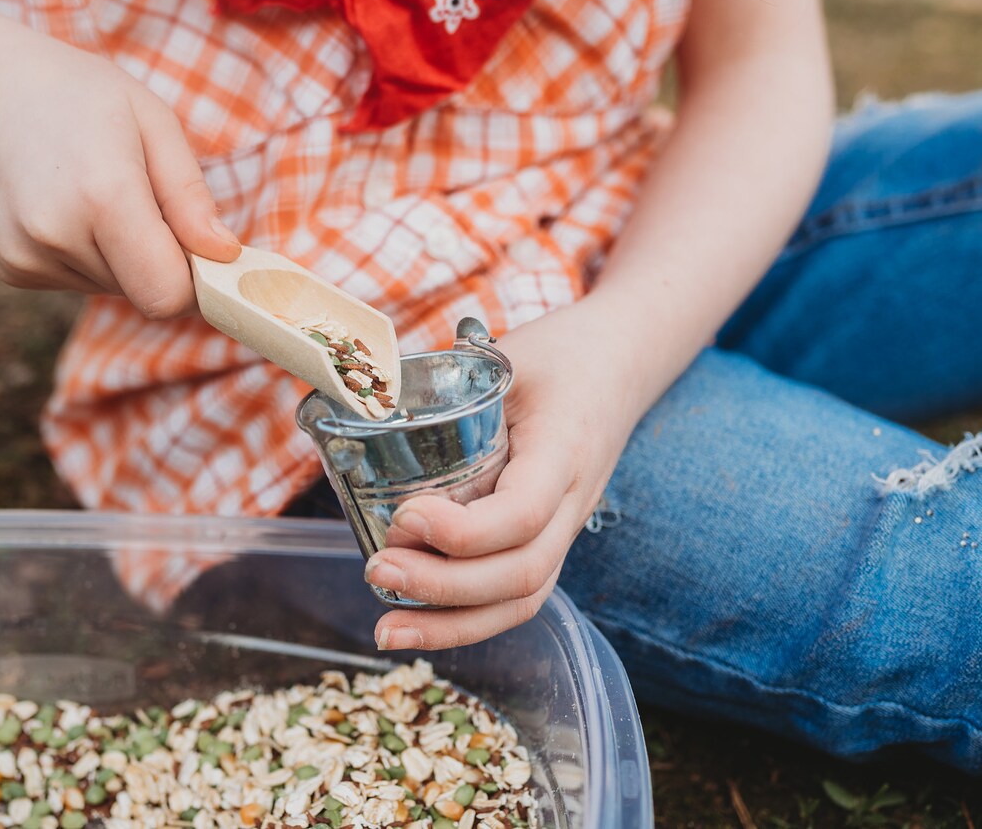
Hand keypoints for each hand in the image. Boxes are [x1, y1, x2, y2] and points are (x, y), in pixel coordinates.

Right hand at [0, 32, 239, 316]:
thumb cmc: (78, 94)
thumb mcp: (151, 122)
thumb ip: (190, 197)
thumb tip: (224, 255)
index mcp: (102, 195)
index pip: (168, 294)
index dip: (197, 282)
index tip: (206, 252)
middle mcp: (55, 235)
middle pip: (144, 291)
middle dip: (159, 257)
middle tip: (140, 194)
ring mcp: (23, 257)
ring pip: (112, 288)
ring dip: (122, 254)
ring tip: (92, 191)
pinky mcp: (8, 268)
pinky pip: (76, 281)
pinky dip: (87, 254)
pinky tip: (65, 205)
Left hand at [365, 298, 656, 648]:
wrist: (622, 363)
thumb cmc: (561, 354)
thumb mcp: (508, 354)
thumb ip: (447, 383)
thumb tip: (360, 402)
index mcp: (565, 450)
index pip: (524, 512)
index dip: (463, 530)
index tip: (406, 514)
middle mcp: (574, 501)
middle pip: (522, 573)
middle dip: (444, 587)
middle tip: (377, 567)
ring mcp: (566, 528)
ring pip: (523, 598)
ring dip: (451, 625)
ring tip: (384, 628)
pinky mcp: (548, 540)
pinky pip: (516, 594)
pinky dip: (465, 621)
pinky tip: (412, 624)